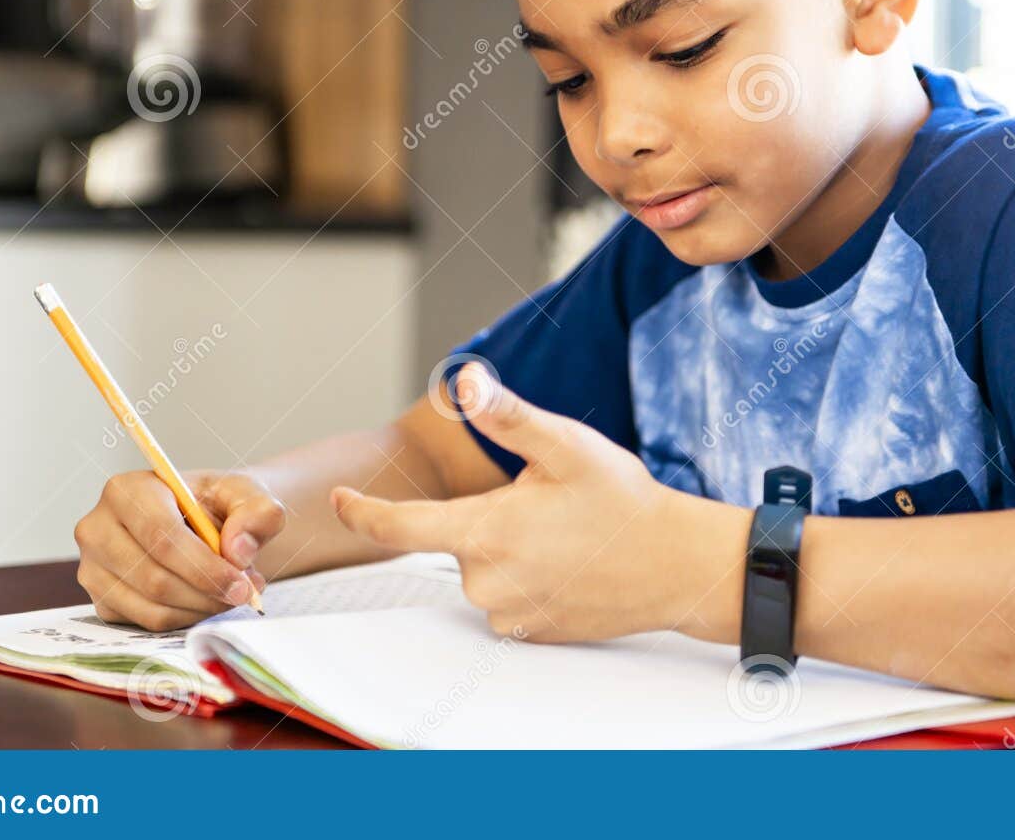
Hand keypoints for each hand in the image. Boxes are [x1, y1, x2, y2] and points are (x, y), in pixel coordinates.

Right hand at [74, 470, 283, 629]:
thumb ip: (257, 513)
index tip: (241, 584)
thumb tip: (238, 551)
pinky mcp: (102, 599)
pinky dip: (186, 618)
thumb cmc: (220, 504)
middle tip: (244, 593)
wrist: (204, 522)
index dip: (203, 566)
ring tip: (231, 593)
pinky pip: (147, 622)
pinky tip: (206, 600)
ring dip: (200, 607)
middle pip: (153, 576)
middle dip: (206, 591)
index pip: (160, 535)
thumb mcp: (248, 494)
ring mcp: (93, 567)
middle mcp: (98, 528)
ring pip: (151, 605)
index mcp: (127, 490)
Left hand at [332, 364, 740, 642]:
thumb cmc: (622, 501)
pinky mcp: (531, 633)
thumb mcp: (565, 446)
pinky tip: (570, 563)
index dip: (363, 511)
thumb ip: (507, 416)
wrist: (676, 565)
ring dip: (510, 549)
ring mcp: (509, 613)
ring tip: (567, 535)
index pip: (400, 527)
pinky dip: (529, 576)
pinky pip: (508, 597)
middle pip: (456, 542)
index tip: (337, 500)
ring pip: (483, 570)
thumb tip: (462, 382)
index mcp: (485, 532)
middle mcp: (487, 581)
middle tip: (551, 505)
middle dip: (489, 517)